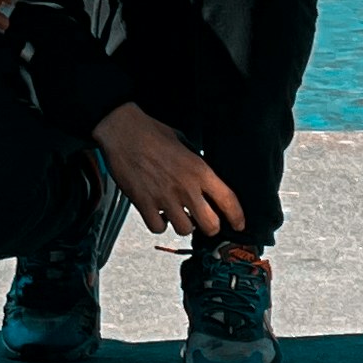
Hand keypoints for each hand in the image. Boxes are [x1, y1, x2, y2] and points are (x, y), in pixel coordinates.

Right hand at [95, 102, 242, 241]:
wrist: (123, 132)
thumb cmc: (152, 133)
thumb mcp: (185, 143)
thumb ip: (197, 164)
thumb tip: (205, 180)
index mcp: (199, 170)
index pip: (228, 200)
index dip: (237, 217)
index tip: (239, 224)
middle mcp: (185, 187)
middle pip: (210, 225)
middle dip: (210, 227)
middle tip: (204, 222)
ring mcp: (165, 198)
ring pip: (185, 231)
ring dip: (183, 225)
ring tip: (178, 214)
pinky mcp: (144, 204)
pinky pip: (158, 228)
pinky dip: (159, 225)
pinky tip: (158, 214)